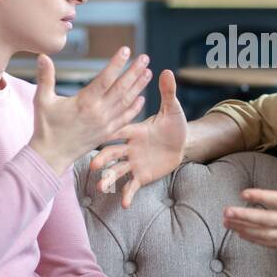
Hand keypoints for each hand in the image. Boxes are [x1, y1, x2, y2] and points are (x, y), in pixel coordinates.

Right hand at [30, 48, 150, 175]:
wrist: (51, 156)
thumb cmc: (45, 127)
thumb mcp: (42, 100)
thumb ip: (45, 77)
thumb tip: (42, 56)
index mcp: (84, 102)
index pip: (105, 78)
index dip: (116, 63)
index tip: (126, 50)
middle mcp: (98, 112)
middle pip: (121, 88)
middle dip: (134, 72)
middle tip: (145, 58)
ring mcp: (105, 124)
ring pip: (126, 102)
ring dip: (138, 87)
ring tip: (148, 73)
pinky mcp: (107, 133)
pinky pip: (125, 119)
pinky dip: (134, 108)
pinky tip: (142, 98)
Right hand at [88, 69, 186, 207]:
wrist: (183, 144)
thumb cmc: (174, 124)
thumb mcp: (172, 109)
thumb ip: (167, 93)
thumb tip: (166, 71)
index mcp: (134, 131)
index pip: (118, 131)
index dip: (108, 134)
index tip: (95, 136)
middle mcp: (130, 148)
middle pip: (112, 153)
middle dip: (102, 160)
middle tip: (93, 167)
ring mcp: (134, 163)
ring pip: (117, 171)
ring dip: (108, 179)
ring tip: (101, 188)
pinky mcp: (142, 176)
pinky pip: (132, 186)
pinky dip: (127, 195)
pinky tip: (124, 204)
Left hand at [223, 128, 276, 247]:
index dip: (262, 197)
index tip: (244, 192)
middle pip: (270, 222)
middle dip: (246, 217)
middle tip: (226, 212)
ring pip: (268, 235)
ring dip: (246, 230)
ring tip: (227, 223)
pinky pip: (273, 243)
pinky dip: (256, 239)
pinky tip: (241, 233)